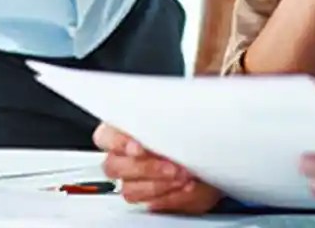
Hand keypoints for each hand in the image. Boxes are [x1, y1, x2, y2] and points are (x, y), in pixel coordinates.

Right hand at [93, 122, 221, 213]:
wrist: (209, 160)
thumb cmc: (190, 134)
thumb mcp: (183, 119)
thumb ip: (169, 116)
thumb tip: (170, 113)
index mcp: (124, 129)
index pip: (106, 136)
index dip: (119, 143)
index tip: (139, 148)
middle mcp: (122, 156)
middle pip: (114, 166)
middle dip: (146, 167)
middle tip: (171, 165)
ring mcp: (132, 179)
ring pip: (129, 188)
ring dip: (159, 184)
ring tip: (183, 176)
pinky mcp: (147, 197)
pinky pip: (148, 203)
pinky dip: (168, 195)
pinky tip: (183, 186)